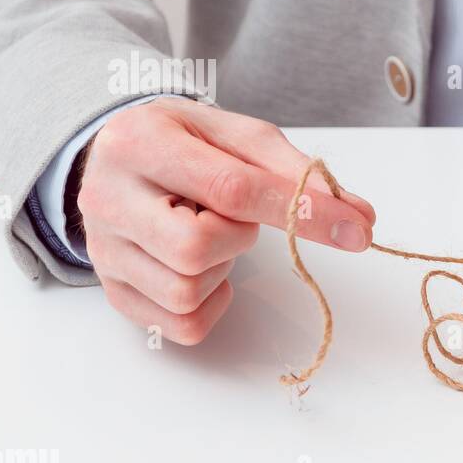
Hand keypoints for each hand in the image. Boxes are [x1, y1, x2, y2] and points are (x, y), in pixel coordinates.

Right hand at [77, 97, 375, 343]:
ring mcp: (104, 250)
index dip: (301, 211)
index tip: (355, 228)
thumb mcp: (238, 138)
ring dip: (221, 268)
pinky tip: (205, 268)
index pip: (230, 188)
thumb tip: (358, 217)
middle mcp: (106, 198)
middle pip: (195, 247)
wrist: (119, 157)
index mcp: (138, 143)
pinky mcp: (114, 290)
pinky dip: (211, 302)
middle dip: (237, 236)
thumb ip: (296, 173)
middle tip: (233, 215)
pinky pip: (181, 325)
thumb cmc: (186, 144)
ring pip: (185, 291)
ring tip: (210, 232)